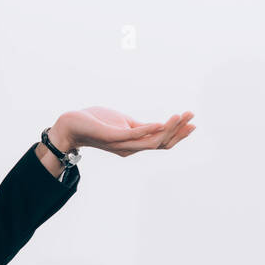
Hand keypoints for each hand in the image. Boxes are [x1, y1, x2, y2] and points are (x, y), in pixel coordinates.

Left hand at [52, 107, 194, 157]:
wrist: (71, 124)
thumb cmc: (96, 122)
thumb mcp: (124, 123)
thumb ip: (139, 127)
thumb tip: (158, 125)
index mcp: (134, 145)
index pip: (162, 143)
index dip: (179, 135)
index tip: (193, 123)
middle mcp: (130, 149)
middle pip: (161, 144)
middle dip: (179, 131)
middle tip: (193, 117)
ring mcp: (121, 144)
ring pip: (151, 141)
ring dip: (169, 129)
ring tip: (181, 116)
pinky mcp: (112, 137)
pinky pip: (134, 135)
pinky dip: (149, 130)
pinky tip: (161, 122)